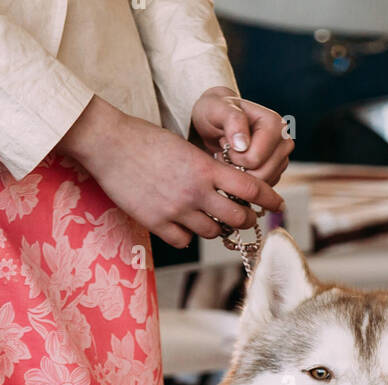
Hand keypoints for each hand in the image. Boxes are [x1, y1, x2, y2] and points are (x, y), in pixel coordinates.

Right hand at [57, 95, 284, 248]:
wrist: (108, 144)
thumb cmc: (146, 139)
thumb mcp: (185, 148)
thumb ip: (208, 169)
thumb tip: (229, 186)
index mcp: (205, 168)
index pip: (251, 188)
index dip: (269, 199)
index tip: (278, 203)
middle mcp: (195, 192)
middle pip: (237, 219)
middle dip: (244, 219)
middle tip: (244, 217)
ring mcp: (176, 211)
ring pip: (212, 233)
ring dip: (217, 228)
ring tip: (211, 218)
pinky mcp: (157, 224)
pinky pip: (184, 241)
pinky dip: (188, 236)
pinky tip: (184, 225)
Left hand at [190, 87, 293, 186]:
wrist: (216, 121)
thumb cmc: (216, 113)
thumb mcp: (216, 110)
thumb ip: (232, 120)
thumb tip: (243, 144)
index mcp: (275, 124)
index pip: (255, 159)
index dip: (234, 156)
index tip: (225, 141)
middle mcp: (285, 142)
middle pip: (261, 175)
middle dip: (237, 168)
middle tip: (227, 151)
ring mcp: (283, 159)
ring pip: (261, 185)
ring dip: (240, 175)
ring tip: (231, 156)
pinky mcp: (277, 172)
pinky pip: (261, 189)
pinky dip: (245, 181)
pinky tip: (238, 164)